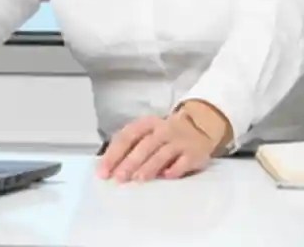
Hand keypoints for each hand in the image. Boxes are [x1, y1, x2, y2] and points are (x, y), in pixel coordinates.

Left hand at [96, 111, 216, 182]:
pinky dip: (174, 169)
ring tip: (138, 179)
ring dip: (149, 166)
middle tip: (119, 178)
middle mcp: (162, 130)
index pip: (126, 137)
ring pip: (162, 153)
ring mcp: (179, 141)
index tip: (103, 171)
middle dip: (130, 162)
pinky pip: (183, 162)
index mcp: (146, 124)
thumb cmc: (165, 135)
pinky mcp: (194, 153)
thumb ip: (130, 147)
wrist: (200, 126)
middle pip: (143, 146)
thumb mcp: (147, 133)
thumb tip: (110, 168)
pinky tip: (166, 177)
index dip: (114, 154)